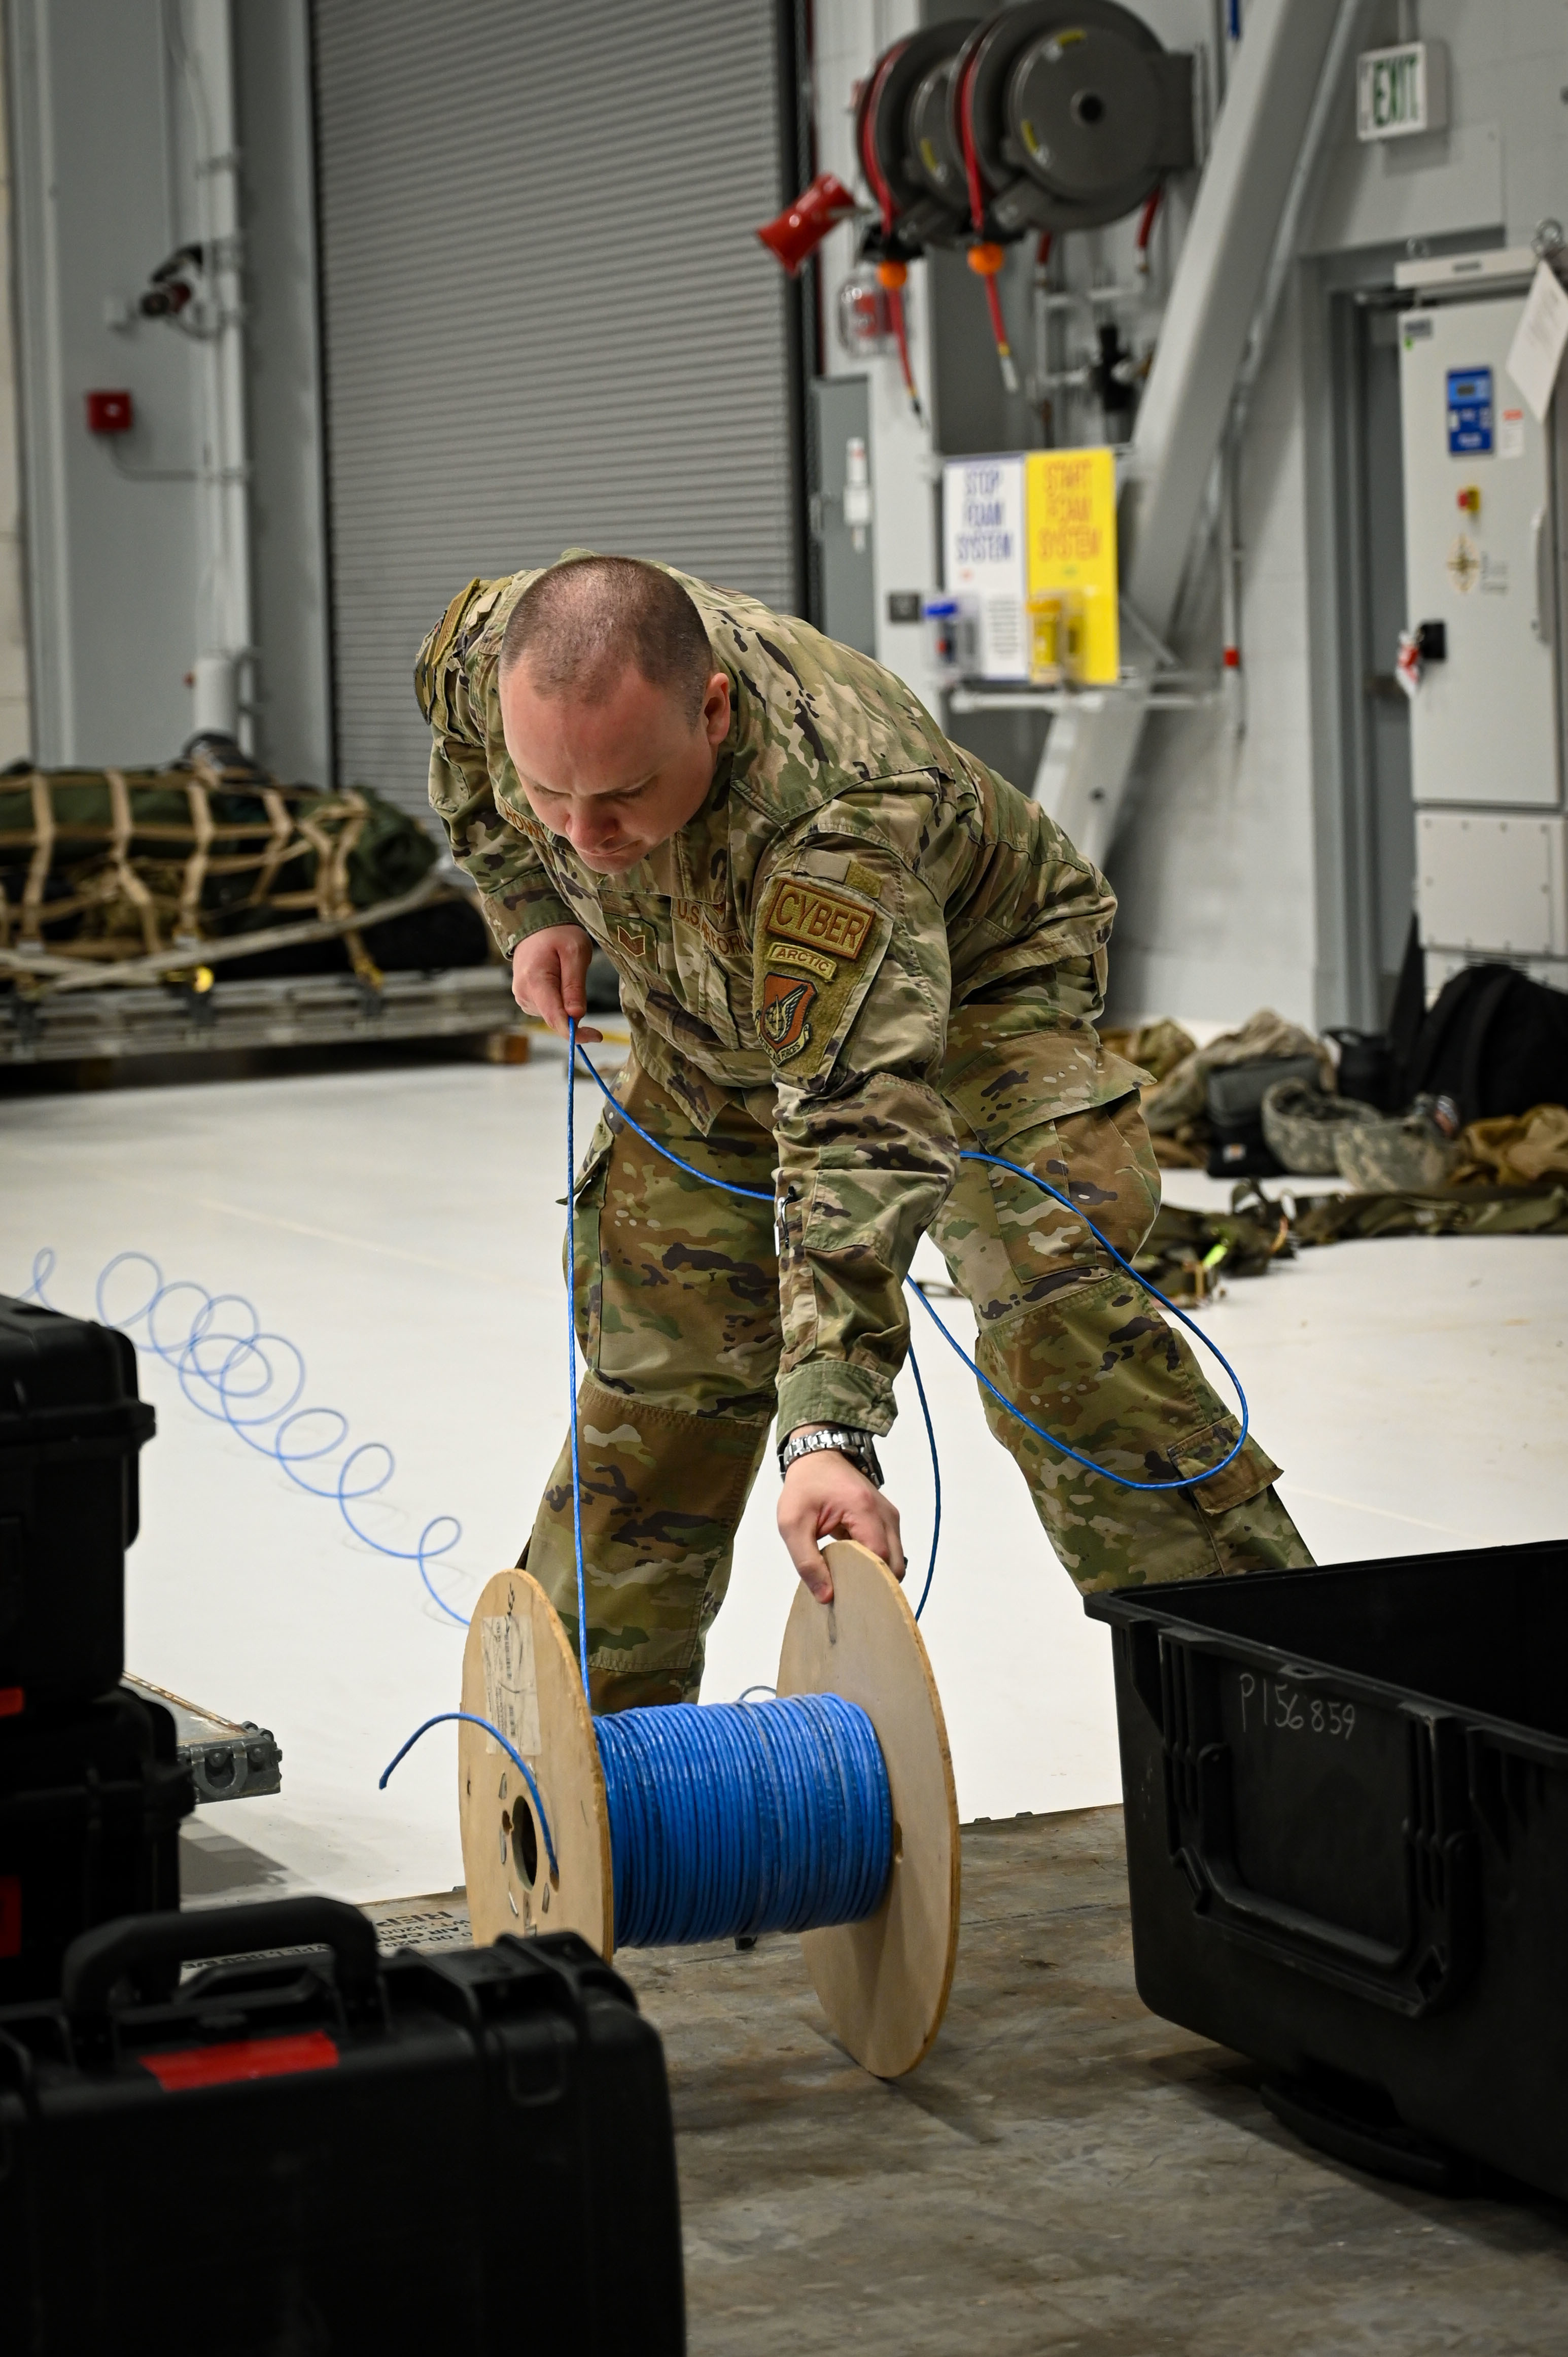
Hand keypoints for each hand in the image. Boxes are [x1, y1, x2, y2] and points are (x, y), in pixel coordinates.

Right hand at [511, 925, 600, 1041]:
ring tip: (565, 973)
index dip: (576, 1033)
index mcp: (534, 982)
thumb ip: (575, 985)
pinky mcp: (527, 999)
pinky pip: (549, 1009)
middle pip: (555, 1018)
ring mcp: (523, 997)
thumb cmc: (557, 934)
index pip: (554, 1019)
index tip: (597, 1035)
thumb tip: (576, 1015)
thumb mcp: (575, 952)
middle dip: (574, 1012)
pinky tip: (559, 980)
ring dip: (567, 1004)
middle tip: (580, 981)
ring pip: (553, 1015)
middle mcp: (524, 994)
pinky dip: (560, 1001)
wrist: (536, 926)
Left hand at [777, 1449, 903, 1604]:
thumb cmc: (804, 1488)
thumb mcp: (792, 1525)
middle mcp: (885, 1513)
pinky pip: (891, 1549)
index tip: (849, 1600)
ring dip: (877, 1573)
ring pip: (896, 1559)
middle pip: (895, 1563)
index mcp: (863, 1510)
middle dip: (876, 1584)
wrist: (817, 1457)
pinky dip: (877, 1563)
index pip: (879, 1559)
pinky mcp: (887, 1518)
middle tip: (850, 1596)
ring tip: (851, 1582)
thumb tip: (826, 1596)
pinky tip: (855, 1568)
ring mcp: (889, 1515)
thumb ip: (806, 1562)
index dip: (868, 1583)